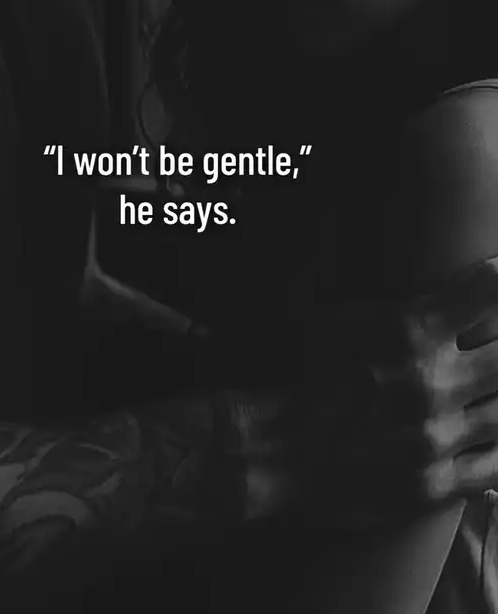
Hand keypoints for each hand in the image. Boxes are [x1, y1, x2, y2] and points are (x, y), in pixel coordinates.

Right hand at [224, 259, 497, 529]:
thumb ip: (354, 286)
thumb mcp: (315, 313)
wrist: (265, 450)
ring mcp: (438, 436)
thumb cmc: (282, 373)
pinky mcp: (434, 483)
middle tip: (497, 341)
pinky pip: (496, 467)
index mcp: (407, 331)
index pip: (484, 293)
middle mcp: (432, 381)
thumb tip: (357, 256)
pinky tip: (496, 435)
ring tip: (492, 387)